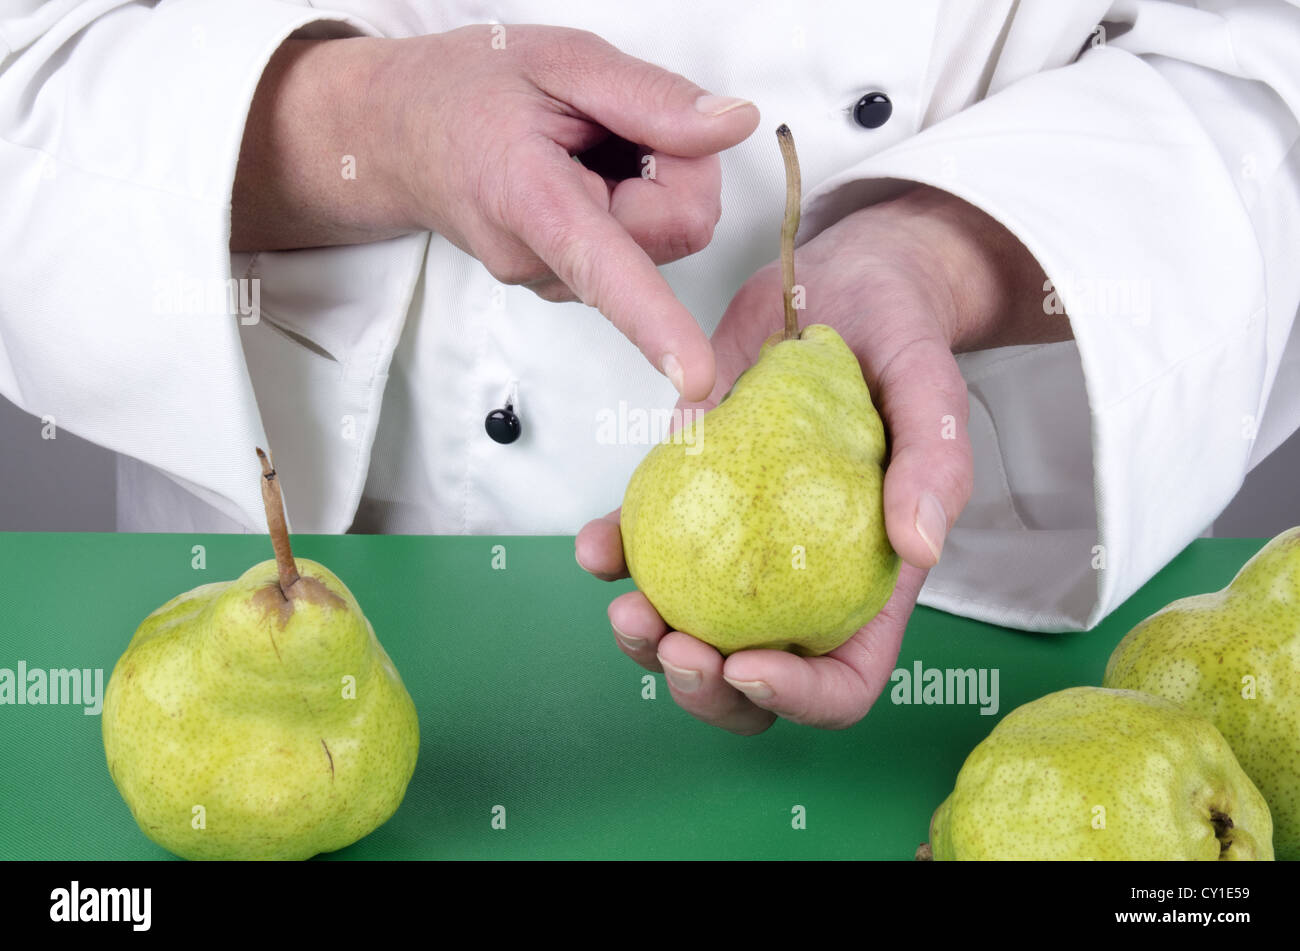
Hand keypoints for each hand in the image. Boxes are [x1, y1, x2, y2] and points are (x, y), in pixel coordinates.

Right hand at [232, 26, 759, 399]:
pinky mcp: (564, 287)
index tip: (696, 375)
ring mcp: (551, 283)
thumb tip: (731, 125)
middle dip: (676, 168)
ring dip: (651, 184)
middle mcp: (540, 261)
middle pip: (675, 228)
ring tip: (584, 147)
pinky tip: (581, 174)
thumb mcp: (559, 59)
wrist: (395, 134)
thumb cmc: (467, 90)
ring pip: (662, 241)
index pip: (606, 268)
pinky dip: (632, 205)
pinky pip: (640, 250)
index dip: (657, 322)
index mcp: (532, 201)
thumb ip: (649, 97)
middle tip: (617, 124)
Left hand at [577, 185, 1069, 733]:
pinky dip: (614, 558)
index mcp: (865, 581)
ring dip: (646, 640)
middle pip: (751, 680)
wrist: (839, 289)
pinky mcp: (689, 500)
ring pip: (686, 630)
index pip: (842, 682)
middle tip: (674, 645)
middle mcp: (797, 579)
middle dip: (704, 687)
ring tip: (626, 607)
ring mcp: (737, 546)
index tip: (749, 664)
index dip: (798, 698)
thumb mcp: (931, 391)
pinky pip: (644, 550)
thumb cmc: (899, 344)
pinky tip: (595, 545)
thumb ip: (936, 462)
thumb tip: (922, 545)